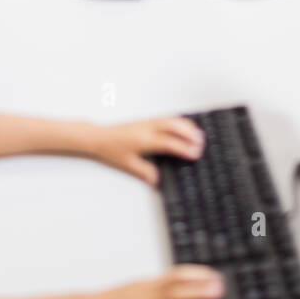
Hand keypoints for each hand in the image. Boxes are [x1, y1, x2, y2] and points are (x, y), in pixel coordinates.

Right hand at [80, 267, 223, 298]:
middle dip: (202, 281)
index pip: (176, 273)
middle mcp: (149, 290)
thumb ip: (153, 292)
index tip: (214, 273)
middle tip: (223, 283)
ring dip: (197, 294)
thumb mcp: (135, 292)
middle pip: (178, 281)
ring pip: (174, 295)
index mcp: (148, 284)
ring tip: (217, 295)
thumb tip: (176, 294)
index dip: (196, 272)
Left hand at [89, 117, 204, 185]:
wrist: (97, 137)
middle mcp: (147, 128)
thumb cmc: (110, 150)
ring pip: (171, 120)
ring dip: (186, 126)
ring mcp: (147, 122)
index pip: (169, 143)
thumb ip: (145, 172)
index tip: (195, 154)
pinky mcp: (145, 120)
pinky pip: (166, 118)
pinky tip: (184, 127)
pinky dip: (178, 122)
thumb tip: (158, 180)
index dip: (183, 148)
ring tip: (198, 134)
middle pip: (174, 126)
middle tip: (201, 143)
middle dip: (190, 134)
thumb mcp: (128, 165)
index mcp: (144, 140)